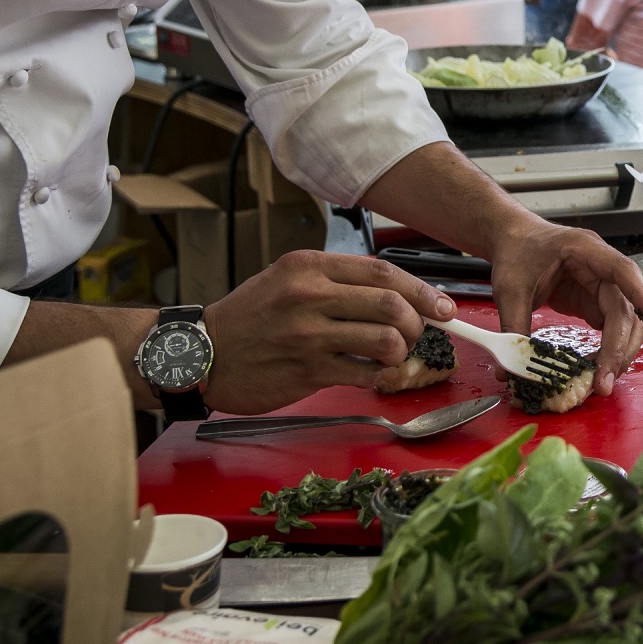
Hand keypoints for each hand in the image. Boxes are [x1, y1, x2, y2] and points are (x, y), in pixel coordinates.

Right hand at [203, 251, 454, 414]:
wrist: (201, 353)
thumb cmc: (251, 316)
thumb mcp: (288, 279)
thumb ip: (338, 282)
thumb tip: (398, 294)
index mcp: (310, 266)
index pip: (383, 271)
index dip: (421, 290)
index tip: (442, 306)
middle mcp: (310, 295)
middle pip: (391, 304)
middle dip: (417, 322)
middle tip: (415, 334)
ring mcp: (308, 335)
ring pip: (385, 340)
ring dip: (400, 352)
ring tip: (389, 356)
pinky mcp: (306, 371)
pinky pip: (364, 374)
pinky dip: (377, 377)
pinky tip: (367, 374)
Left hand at [484, 216, 642, 395]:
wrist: (514, 240)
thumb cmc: (517, 252)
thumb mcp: (509, 289)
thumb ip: (513, 326)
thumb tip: (509, 368)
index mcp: (585, 250)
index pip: (624, 271)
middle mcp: (602, 267)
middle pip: (627, 308)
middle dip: (620, 347)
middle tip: (604, 381)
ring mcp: (602, 285)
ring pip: (626, 321)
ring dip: (619, 352)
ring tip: (602, 380)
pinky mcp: (596, 301)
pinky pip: (611, 327)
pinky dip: (608, 350)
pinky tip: (596, 369)